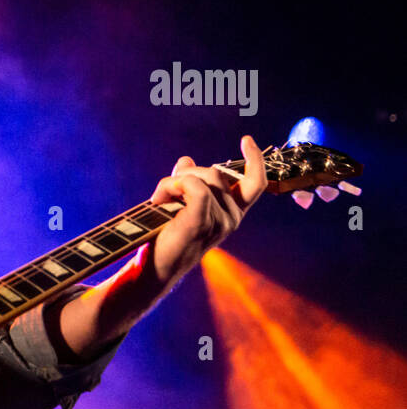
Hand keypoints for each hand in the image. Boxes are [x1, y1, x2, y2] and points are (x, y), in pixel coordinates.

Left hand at [146, 135, 267, 285]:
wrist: (154, 269)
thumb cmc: (166, 238)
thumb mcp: (180, 205)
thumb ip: (187, 183)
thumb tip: (186, 159)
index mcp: (233, 214)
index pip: (255, 184)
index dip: (255, 160)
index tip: (246, 139)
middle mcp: (232, 218)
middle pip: (216, 174)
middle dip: (187, 174)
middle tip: (163, 191)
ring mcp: (219, 223)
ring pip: (202, 178)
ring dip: (173, 182)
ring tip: (158, 199)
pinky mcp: (201, 223)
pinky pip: (194, 188)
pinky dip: (174, 185)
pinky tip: (160, 197)